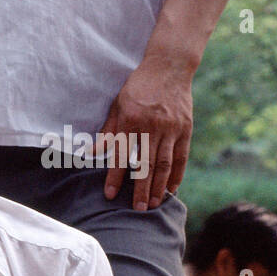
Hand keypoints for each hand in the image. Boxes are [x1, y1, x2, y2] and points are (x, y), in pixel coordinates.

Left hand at [97, 57, 193, 210]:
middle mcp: (152, 126)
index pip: (121, 154)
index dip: (115, 176)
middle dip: (141, 188)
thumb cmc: (137, 87)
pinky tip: (172, 189)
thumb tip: (90, 153)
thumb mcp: (117, 105)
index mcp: (131, 120)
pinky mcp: (185, 127)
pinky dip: (177, 173)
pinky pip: (182, 155)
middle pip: (146, 163)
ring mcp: (171, 127)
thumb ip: (107, 131)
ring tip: (154, 204)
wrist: (168, 67)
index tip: (111, 194)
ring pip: (165, 162)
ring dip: (160, 185)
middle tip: (137, 208)